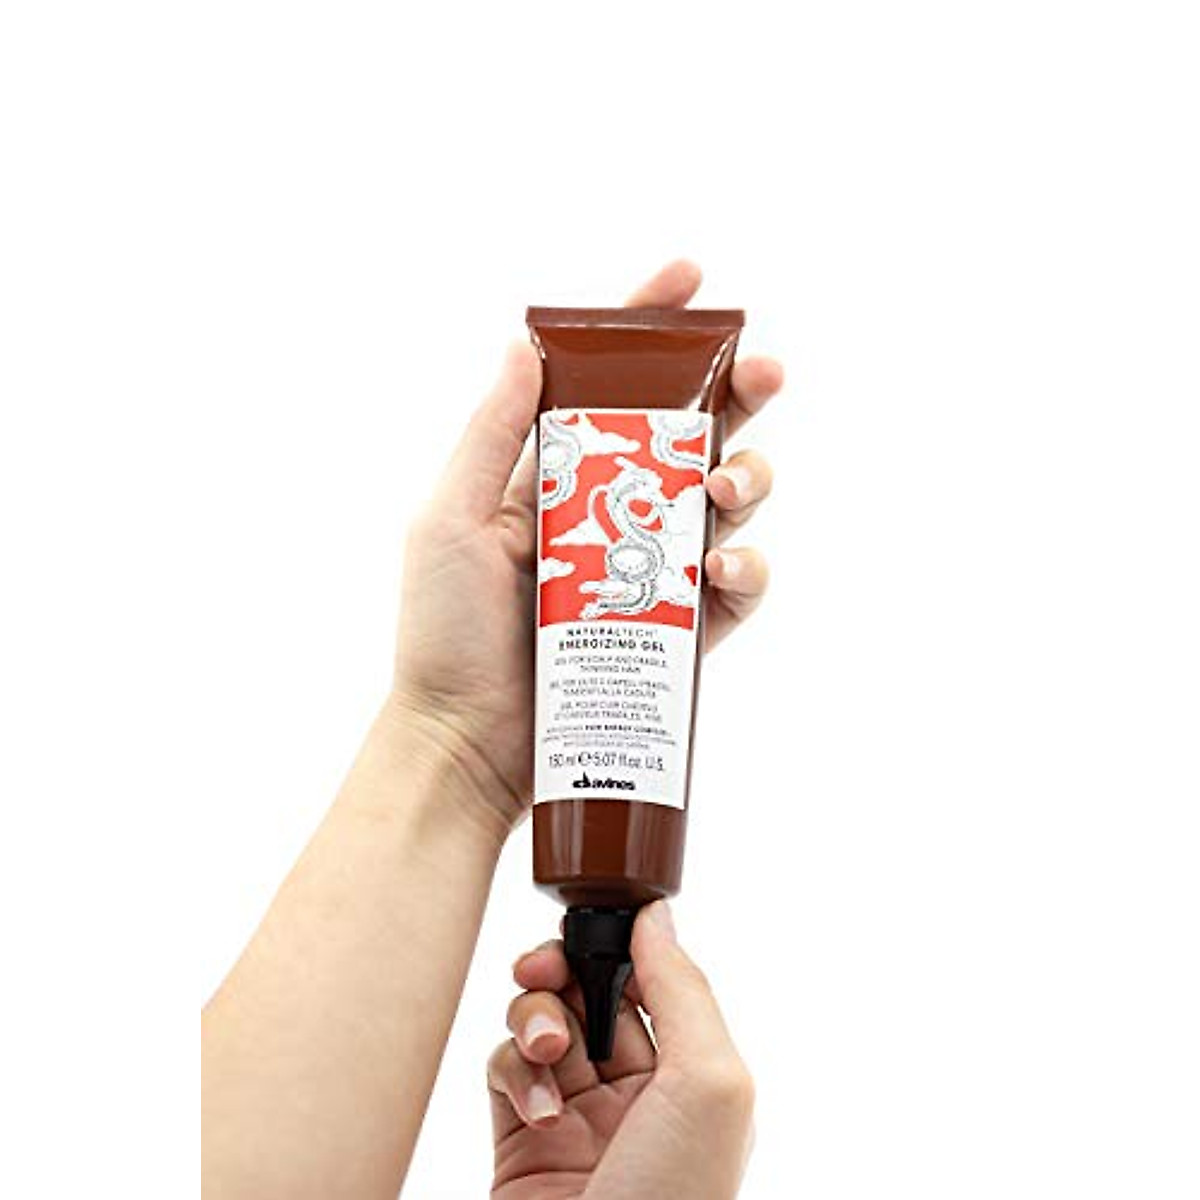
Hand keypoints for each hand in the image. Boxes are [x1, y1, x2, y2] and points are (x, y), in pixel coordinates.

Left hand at [391, 261, 782, 832]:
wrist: (467, 741)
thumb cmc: (444, 631)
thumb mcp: (450, 517)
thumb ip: (492, 434)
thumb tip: (524, 346)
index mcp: (559, 477)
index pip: (614, 387)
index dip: (655, 330)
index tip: (692, 280)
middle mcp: (614, 515)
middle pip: (693, 436)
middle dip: (738, 394)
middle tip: (765, 373)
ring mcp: (651, 572)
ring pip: (727, 504)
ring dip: (748, 477)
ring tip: (725, 488)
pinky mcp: (678, 632)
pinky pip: (736, 590)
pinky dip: (748, 571)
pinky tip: (725, 569)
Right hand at [488, 902, 754, 1198]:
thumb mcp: (709, 1083)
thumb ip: (683, 988)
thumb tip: (657, 914)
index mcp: (691, 1078)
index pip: (650, 982)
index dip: (618, 947)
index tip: (590, 925)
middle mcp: (635, 1094)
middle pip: (588, 993)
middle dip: (562, 972)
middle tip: (544, 971)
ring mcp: (575, 1118)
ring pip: (541, 1022)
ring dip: (535, 1018)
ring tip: (547, 1048)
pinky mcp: (520, 1141)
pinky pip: (506, 1071)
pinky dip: (513, 1071)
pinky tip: (535, 1110)